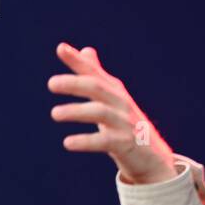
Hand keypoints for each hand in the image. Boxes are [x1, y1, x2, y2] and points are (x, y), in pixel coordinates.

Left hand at [48, 42, 177, 184]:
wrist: (152, 157)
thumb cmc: (127, 125)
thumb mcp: (112, 98)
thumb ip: (97, 76)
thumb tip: (85, 49)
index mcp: (114, 91)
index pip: (94, 72)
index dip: (78, 61)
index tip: (61, 48)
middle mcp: (120, 103)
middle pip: (97, 88)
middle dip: (75, 83)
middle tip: (51, 83)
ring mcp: (124, 123)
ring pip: (100, 112)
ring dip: (76, 111)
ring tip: (54, 113)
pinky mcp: (126, 144)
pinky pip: (105, 141)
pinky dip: (86, 141)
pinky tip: (68, 142)